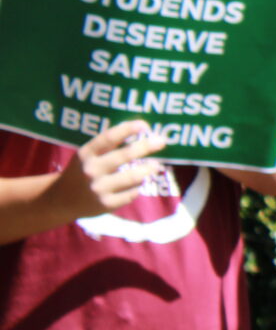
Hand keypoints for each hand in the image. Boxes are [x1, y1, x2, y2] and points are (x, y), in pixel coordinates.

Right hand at [52, 121, 168, 218]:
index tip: (144, 125)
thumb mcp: (87, 156)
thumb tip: (143, 133)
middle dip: (146, 146)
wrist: (61, 201)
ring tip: (156, 165)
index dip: (128, 129)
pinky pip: (132, 193)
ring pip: (133, 176)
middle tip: (161, 141)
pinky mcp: (106, 204)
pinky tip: (137, 184)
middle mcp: (91, 170)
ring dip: (148, 169)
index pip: (108, 138)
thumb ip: (108, 146)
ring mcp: (99, 188)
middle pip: (124, 155)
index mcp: (85, 154)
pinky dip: (137, 187)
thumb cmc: (81, 172)